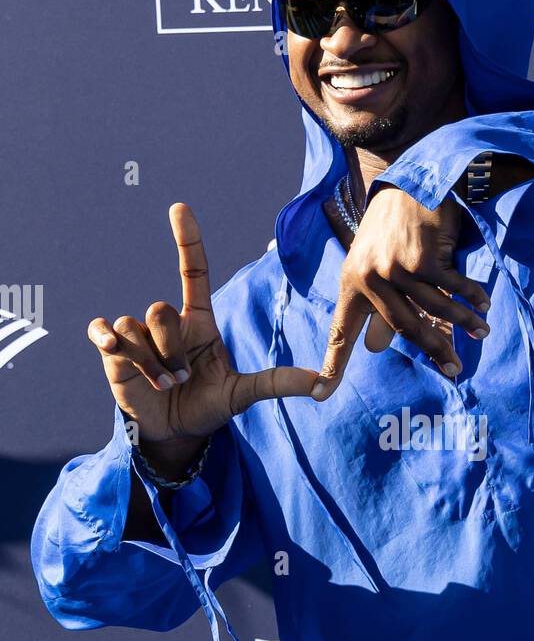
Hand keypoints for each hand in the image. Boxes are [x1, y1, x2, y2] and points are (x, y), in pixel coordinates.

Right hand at [88, 204, 318, 474]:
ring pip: (133, 325)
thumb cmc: (209, 405)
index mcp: (199, 320)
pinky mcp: (113, 352)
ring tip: (163, 385)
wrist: (177, 432)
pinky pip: (103, 329)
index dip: (188, 239)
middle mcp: (168, 322)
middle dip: (172, 351)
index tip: (180, 208)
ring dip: (151, 362)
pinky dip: (106, 336)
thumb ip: (278, 383)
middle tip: (181, 379)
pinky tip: (112, 346)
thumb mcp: (244, 394)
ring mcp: (139, 335)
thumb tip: (322, 383)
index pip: (193, 269)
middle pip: (160, 308)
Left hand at [312, 187, 490, 400]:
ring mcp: (395, 268)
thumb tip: (375, 348)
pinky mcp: (421, 258)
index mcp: (351, 284)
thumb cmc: (393, 228)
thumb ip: (377, 306)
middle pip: (404, 329)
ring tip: (481, 333)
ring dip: (463, 323)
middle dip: (435, 351)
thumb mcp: (376, 265)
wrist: (410, 180)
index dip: (331, 366)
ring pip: (434, 310)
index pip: (340, 333)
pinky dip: (471, 297)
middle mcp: (369, 279)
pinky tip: (483, 304)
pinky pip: (452, 288)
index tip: (318, 395)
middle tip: (453, 371)